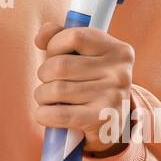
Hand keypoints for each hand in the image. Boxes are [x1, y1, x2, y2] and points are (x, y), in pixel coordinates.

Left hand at [32, 21, 133, 154]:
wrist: (111, 125)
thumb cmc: (90, 82)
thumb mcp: (83, 55)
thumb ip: (59, 36)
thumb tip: (40, 38)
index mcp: (119, 51)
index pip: (74, 36)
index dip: (54, 45)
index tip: (54, 55)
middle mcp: (120, 73)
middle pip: (60, 65)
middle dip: (44, 73)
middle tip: (48, 80)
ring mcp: (112, 98)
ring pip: (56, 89)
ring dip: (42, 95)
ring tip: (48, 97)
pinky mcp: (101, 121)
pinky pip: (58, 114)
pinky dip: (43, 114)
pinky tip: (45, 113)